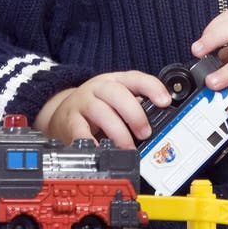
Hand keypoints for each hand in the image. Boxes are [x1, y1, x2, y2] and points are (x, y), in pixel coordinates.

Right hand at [33, 71, 170, 148]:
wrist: (61, 111)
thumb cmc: (97, 106)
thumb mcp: (117, 100)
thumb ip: (137, 106)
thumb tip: (161, 122)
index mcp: (115, 81)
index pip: (135, 78)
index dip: (152, 88)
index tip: (165, 102)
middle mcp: (98, 88)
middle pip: (117, 94)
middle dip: (135, 114)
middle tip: (145, 133)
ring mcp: (83, 103)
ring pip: (100, 111)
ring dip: (118, 132)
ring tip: (128, 147)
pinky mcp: (69, 120)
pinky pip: (80, 130)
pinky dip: (91, 142)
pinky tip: (101, 150)